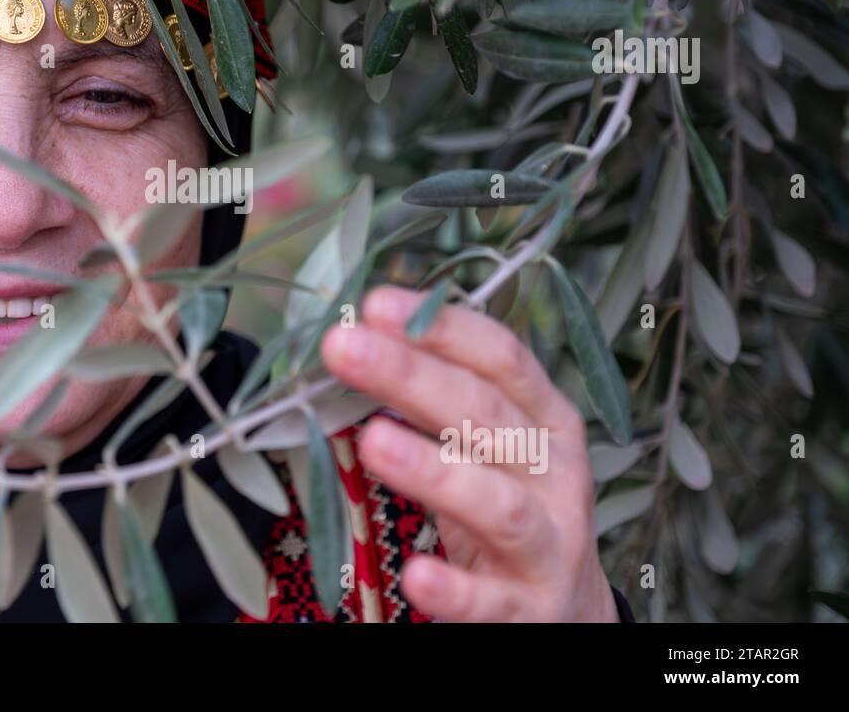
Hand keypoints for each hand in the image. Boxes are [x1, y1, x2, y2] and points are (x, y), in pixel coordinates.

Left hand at [322, 286, 617, 622]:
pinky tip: (415, 574)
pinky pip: (492, 601)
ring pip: (498, 504)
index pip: (501, 359)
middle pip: (486, 415)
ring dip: (435, 471)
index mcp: (545, 420)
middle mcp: (555, 472)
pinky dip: (455, 589)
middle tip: (344, 347)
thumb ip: (438, 398)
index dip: (443, 328)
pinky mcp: (531, 608)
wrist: (568, 609)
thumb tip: (363, 341)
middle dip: (412, 377)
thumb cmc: (513, 503)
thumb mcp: (490, 444)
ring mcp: (550, 543)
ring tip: (372, 441)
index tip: (377, 304)